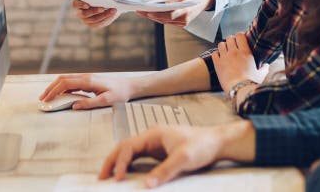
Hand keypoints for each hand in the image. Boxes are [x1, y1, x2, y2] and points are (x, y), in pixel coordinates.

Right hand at [39, 73, 133, 109]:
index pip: (66, 83)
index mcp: (88, 81)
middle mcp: (85, 77)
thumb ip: (90, 103)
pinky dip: (62, 87)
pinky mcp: (88, 81)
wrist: (129, 86)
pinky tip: (59, 95)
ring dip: (55, 87)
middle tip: (42, 98)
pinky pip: (72, 82)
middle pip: (62, 79)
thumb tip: (74, 106)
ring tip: (47, 96)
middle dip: (50, 88)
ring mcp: (86, 78)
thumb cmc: (120, 93)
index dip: (54, 90)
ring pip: (66, 79)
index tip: (46, 99)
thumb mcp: (106, 100)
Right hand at [73, 0, 118, 28]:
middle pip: (84, 14)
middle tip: (103, 8)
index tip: (87, 5)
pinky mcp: (93, 24)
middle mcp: (80, 12)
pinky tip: (113, 14)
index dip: (80, 5)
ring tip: (112, 10)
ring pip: (93, 20)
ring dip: (103, 15)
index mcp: (78, 2)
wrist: (106, 2)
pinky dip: (106, 19)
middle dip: (94, 11)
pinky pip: (99, 24)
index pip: (76, 4)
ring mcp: (86, 20)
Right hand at [99, 121, 255, 187]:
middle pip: (124, 147)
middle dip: (112, 160)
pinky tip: (126, 175)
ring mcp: (155, 144)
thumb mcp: (184, 158)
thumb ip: (165, 171)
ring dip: (118, 162)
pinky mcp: (160, 152)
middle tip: (102, 176)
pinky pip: (139, 158)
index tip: (117, 178)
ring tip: (109, 177)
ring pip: (130, 152)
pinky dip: (129, 165)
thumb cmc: (202, 145)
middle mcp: (151, 137)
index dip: (120, 162)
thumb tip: (147, 185)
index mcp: (154, 134)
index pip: (128, 146)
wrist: (217, 142)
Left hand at [136, 0, 213, 26]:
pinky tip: (150, 13)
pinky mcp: (181, 24)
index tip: (147, 11)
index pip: (169, 15)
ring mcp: (183, 23)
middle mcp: (184, 20)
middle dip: (150, 15)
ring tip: (141, 12)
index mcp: (186, 12)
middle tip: (139, 10)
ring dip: (152, 17)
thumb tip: (158, 4)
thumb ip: (171, 0)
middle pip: (164, 19)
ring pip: (164, 21)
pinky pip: (168, 21)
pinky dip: (159, 18)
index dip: (157, 14)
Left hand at [211, 32, 261, 93]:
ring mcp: (225, 57)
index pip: (240, 35)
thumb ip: (264, 69)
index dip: (239, 36)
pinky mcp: (217, 64)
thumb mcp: (260, 75)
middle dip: (231, 41)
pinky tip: (220, 59)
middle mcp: (234, 52)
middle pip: (229, 38)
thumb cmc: (251, 82)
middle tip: (233, 47)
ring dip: (223, 47)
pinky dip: (216, 55)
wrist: (239, 89)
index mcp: (245, 52)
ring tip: (226, 52)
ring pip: (221, 44)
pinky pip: (214, 53)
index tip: (240, 41)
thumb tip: (267, 66)